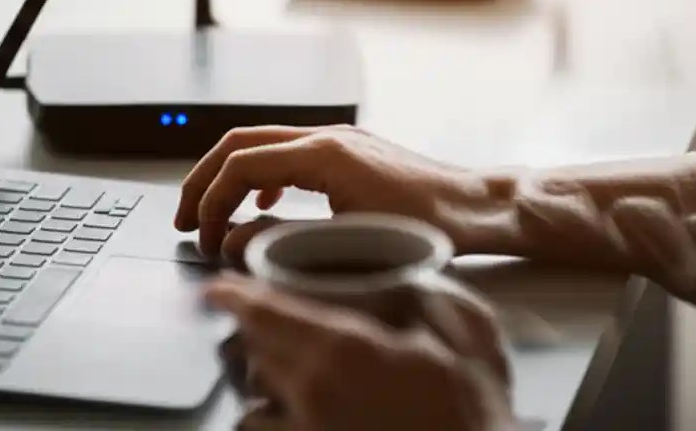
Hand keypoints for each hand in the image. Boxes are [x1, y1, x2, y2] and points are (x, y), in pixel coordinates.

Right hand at [176, 126, 510, 260]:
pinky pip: (288, 151)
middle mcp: (326, 136)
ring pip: (262, 143)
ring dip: (231, 174)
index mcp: (322, 154)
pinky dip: (263, 173)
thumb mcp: (347, 242)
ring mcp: (339, 139)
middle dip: (203, 180)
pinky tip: (265, 202)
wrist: (475, 207)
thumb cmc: (428, 226)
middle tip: (184, 218)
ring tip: (213, 211)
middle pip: (239, 143)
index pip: (239, 166)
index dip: (209, 202)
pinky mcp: (350, 150)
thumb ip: (283, 241)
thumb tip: (234, 241)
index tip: (202, 238)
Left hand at [207, 274, 513, 430]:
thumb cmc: (476, 417)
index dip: (237, 296)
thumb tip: (412, 278)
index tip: (219, 287)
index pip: (268, 314)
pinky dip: (267, 423)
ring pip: (253, 403)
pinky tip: (290, 416)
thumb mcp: (475, 340)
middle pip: (255, 353)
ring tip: (281, 372)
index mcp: (346, 351)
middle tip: (265, 322)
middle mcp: (314, 394)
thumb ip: (440, 298)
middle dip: (255, 334)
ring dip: (261, 383)